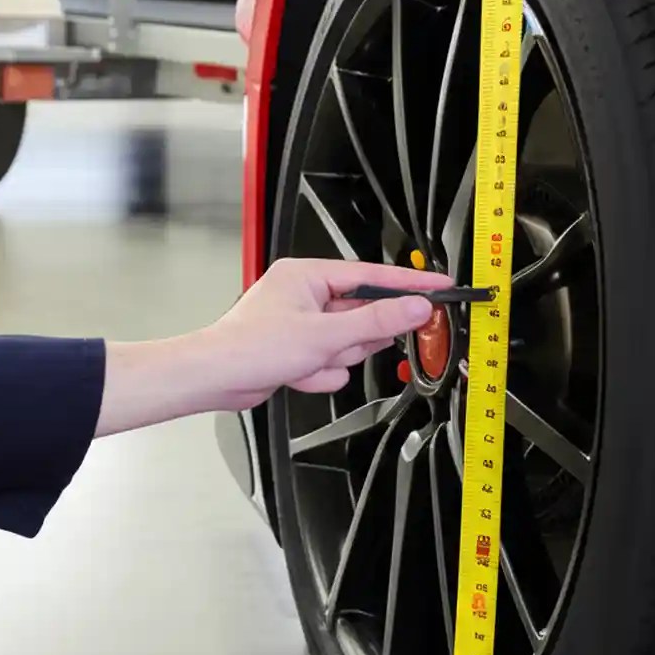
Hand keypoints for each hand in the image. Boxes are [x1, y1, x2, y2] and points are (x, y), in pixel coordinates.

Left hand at [94, 258, 451, 436]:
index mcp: (309, 275)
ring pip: (348, 343)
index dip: (409, 284)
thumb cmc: (252, 346)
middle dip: (354, 338)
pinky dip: (319, 373)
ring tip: (308, 361)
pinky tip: (297, 374)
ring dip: (334, 359)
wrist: (214, 378)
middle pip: (362, 314)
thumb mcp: (325, 334)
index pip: (372, 276)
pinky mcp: (297, 348)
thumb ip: (375, 320)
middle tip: (344, 345)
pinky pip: (330, 362)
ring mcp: (302, 323)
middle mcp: (305, 294)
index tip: (440, 287)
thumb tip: (414, 307)